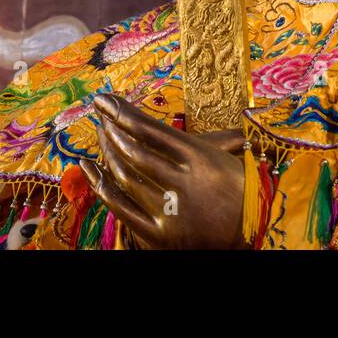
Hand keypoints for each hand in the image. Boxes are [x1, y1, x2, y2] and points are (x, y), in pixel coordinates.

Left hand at [78, 94, 246, 248]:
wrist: (250, 238)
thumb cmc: (245, 197)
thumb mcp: (238, 161)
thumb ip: (227, 138)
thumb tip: (236, 121)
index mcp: (202, 158)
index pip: (153, 129)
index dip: (125, 112)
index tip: (106, 99)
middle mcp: (183, 181)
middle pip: (135, 149)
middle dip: (112, 127)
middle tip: (99, 111)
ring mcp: (168, 209)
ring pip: (126, 175)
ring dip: (107, 151)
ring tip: (100, 132)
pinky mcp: (158, 235)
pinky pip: (121, 206)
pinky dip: (100, 185)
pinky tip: (87, 166)